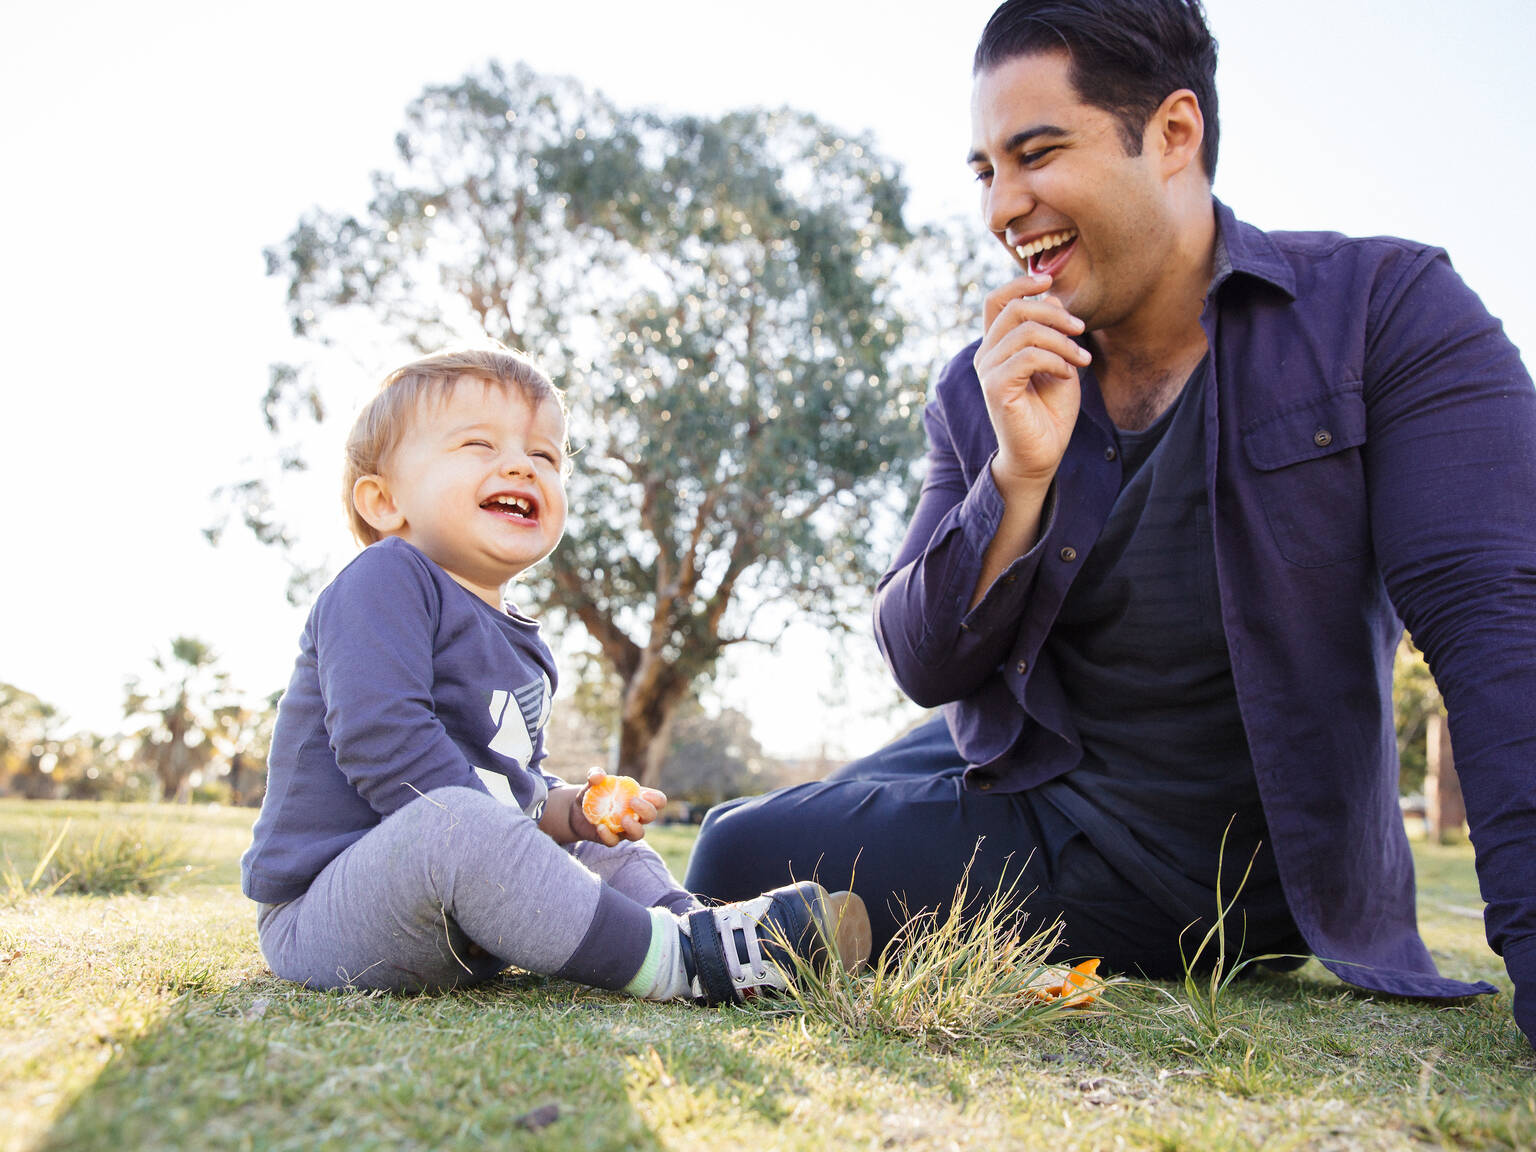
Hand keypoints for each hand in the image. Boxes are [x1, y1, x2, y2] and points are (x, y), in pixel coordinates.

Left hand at [573, 768, 666, 846]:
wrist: (576, 810)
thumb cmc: (592, 792)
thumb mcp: (592, 781)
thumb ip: (595, 774)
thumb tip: (598, 777)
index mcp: (638, 798)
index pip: (658, 801)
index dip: (656, 799)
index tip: (644, 794)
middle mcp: (636, 815)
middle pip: (651, 816)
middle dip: (646, 810)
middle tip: (632, 802)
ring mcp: (624, 829)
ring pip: (638, 834)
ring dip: (634, 828)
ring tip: (624, 819)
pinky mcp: (611, 839)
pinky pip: (614, 841)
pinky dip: (608, 836)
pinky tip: (600, 827)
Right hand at [975, 273, 1090, 497]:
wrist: (1043, 452)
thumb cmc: (1050, 409)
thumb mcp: (1058, 359)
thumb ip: (1052, 329)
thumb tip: (1050, 296)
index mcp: (998, 345)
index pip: (997, 300)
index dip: (1021, 283)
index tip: (1050, 279)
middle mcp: (986, 355)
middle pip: (1014, 308)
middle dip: (1054, 313)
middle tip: (1081, 329)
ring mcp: (987, 370)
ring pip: (1026, 331)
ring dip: (1062, 342)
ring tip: (1081, 361)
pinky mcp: (994, 387)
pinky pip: (1028, 357)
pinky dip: (1055, 361)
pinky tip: (1067, 375)